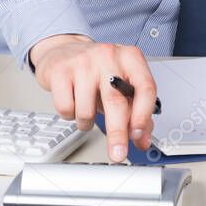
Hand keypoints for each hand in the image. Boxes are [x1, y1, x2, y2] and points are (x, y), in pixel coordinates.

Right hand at [29, 35, 157, 162]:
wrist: (64, 50)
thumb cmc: (96, 70)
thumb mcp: (120, 84)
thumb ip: (134, 110)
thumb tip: (142, 139)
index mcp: (130, 58)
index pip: (145, 87)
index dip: (143, 116)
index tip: (138, 136)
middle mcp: (108, 56)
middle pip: (116, 101)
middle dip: (117, 134)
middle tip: (118, 154)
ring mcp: (83, 62)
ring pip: (87, 111)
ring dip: (87, 122)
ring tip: (87, 109)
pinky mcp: (60, 71)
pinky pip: (66, 109)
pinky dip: (70, 114)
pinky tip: (73, 101)